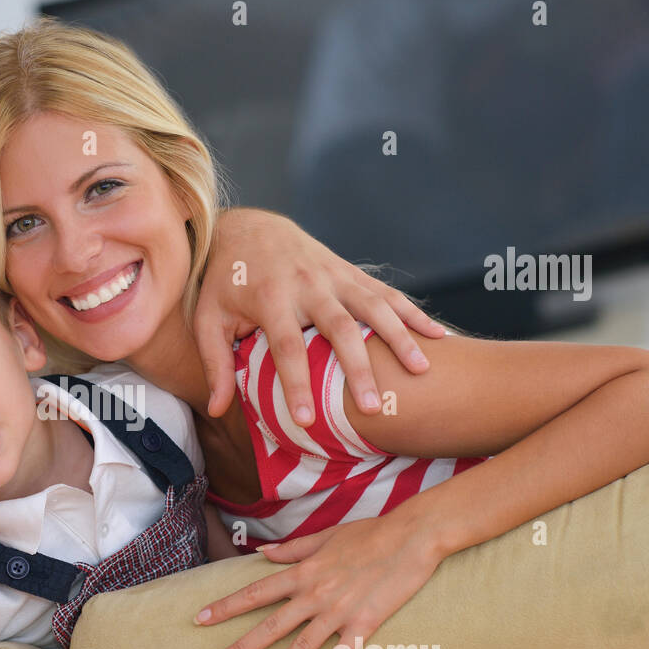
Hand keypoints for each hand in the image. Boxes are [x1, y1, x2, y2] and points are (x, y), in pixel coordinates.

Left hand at [192, 208, 445, 423]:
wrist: (250, 227)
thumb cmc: (226, 282)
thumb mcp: (209, 318)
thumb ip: (215, 363)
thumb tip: (216, 410)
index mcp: (270, 299)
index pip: (288, 347)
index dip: (298, 385)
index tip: (308, 422)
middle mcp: (307, 285)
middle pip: (340, 329)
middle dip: (358, 369)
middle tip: (373, 407)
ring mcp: (334, 276)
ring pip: (374, 307)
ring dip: (399, 338)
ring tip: (421, 370)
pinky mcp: (351, 273)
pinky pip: (387, 293)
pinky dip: (413, 314)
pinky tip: (438, 336)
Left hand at [194, 512, 443, 648]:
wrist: (412, 535)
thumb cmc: (370, 532)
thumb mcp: (325, 535)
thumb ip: (292, 548)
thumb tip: (262, 554)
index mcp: (303, 572)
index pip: (255, 592)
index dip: (226, 606)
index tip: (200, 619)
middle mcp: (314, 594)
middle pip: (268, 626)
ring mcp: (338, 611)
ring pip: (300, 647)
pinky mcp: (364, 624)